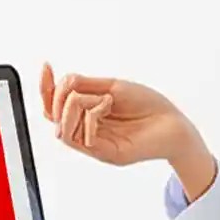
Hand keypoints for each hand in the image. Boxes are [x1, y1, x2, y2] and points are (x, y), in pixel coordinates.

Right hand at [39, 62, 200, 166]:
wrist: (174, 124)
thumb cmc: (149, 106)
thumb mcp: (113, 87)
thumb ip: (85, 86)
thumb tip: (61, 82)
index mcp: (88, 114)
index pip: (55, 106)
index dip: (46, 88)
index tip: (46, 67)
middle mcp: (88, 129)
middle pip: (52, 118)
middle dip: (57, 98)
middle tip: (75, 88)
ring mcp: (96, 143)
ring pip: (63, 129)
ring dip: (75, 107)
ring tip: (101, 99)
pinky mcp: (106, 153)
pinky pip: (83, 138)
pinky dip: (90, 117)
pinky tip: (107, 107)